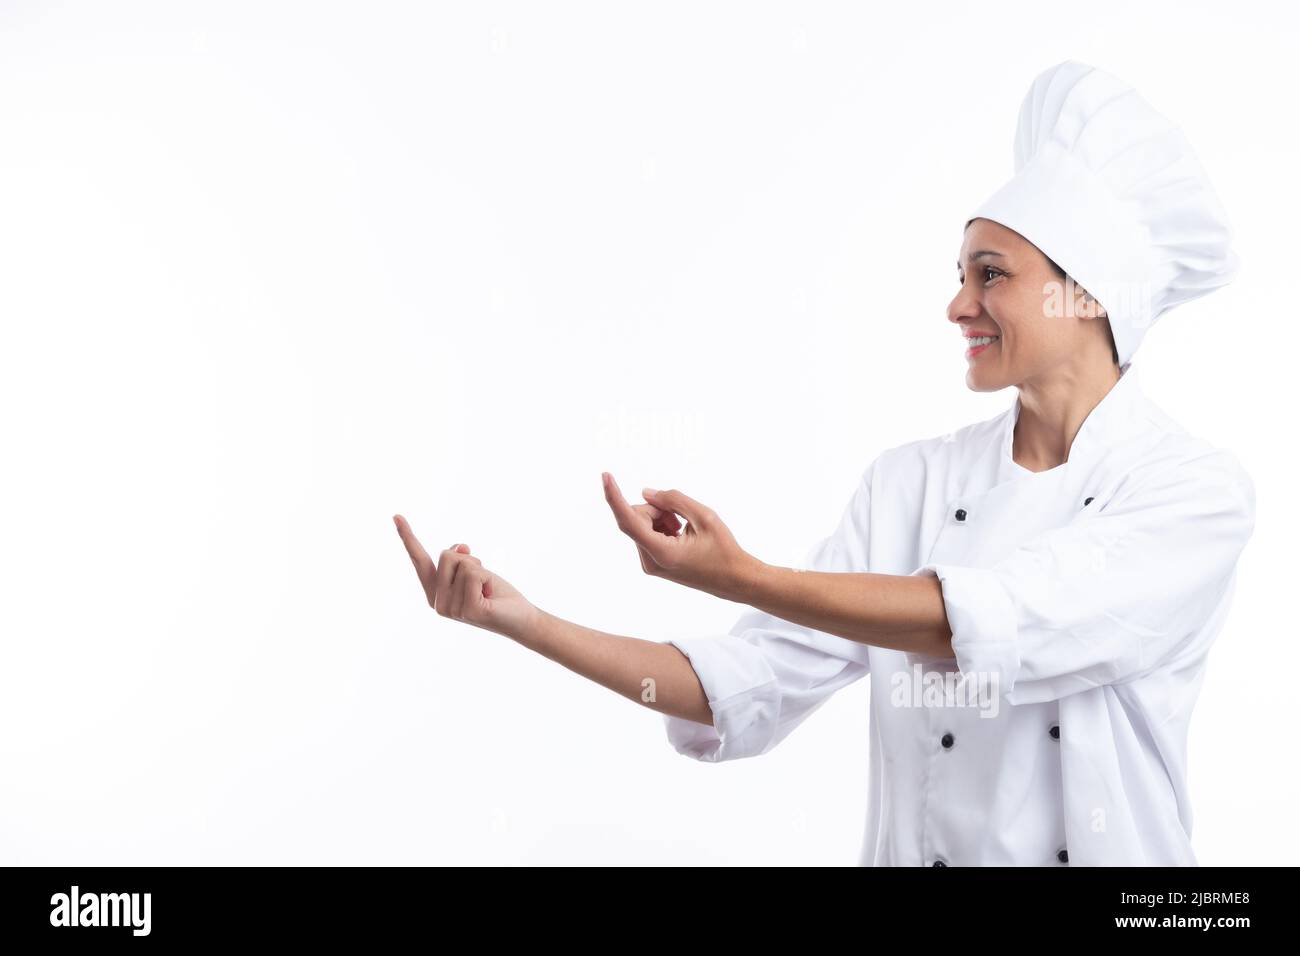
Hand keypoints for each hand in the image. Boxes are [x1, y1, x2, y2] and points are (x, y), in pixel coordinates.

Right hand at [392, 514, 538, 639]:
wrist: (520, 620)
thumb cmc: (495, 594)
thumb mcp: (473, 569)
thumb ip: (458, 559)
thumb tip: (460, 547)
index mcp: (434, 593)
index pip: (419, 561)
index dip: (408, 538)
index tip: (396, 515)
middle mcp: (438, 603)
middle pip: (447, 554)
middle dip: (469, 560)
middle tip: (482, 581)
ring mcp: (451, 609)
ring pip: (462, 563)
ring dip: (480, 570)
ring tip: (486, 589)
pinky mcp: (469, 610)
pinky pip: (474, 574)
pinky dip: (487, 578)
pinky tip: (490, 595)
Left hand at [600, 472, 755, 598]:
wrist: (733, 579)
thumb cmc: (723, 549)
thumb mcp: (704, 516)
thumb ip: (673, 500)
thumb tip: (645, 493)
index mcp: (662, 553)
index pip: (629, 521)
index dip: (615, 496)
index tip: (605, 476)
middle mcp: (650, 562)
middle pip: (637, 518)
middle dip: (656, 509)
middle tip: (681, 515)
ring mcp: (649, 565)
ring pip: (641, 525)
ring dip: (660, 518)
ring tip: (683, 528)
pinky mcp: (652, 563)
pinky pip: (646, 534)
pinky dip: (661, 527)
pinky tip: (680, 534)